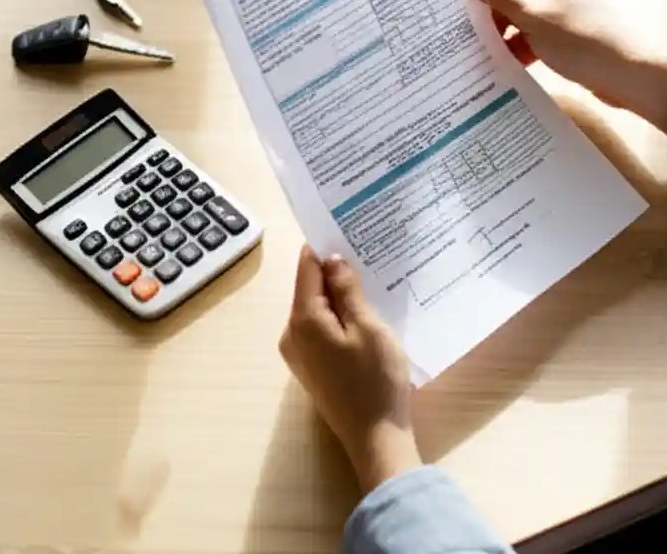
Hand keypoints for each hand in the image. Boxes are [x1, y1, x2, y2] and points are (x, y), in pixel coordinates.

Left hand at [279, 245, 421, 492]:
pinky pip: (323, 330)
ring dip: (341, 297)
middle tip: (370, 255)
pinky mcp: (312, 368)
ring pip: (318, 310)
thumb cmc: (375, 379)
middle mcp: (291, 334)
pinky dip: (341, 319)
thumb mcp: (368, 328)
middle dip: (336, 272)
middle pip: (310, 289)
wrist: (375, 438)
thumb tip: (331, 259)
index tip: (349, 229)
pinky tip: (366, 318)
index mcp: (302, 319)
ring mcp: (299, 354)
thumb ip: (347, 291)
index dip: (326, 246)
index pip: (306, 268)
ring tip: (374, 283)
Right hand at [466, 0, 666, 132]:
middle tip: (461, 29)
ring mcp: (557, 6)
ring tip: (479, 50)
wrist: (627, 75)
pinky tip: (502, 63)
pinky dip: (516, 44)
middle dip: (485, 4)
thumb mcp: (532, 18)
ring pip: (516, 10)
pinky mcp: (561, 31)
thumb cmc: (581, 42)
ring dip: (500, 28)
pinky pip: (529, 31)